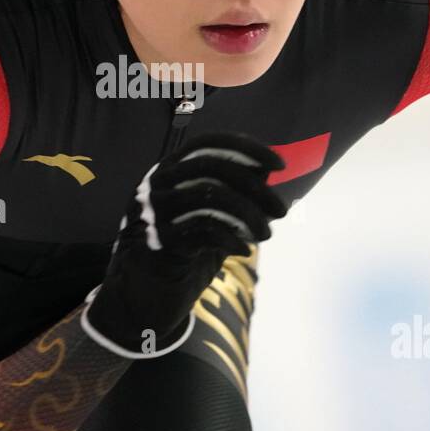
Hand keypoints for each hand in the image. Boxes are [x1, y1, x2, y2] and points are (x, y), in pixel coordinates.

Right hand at [82, 131, 286, 356]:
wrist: (148, 286)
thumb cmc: (184, 242)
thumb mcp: (208, 211)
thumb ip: (231, 189)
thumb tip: (268, 169)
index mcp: (169, 167)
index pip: (208, 143)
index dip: (246, 148)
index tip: (279, 164)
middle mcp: (157, 182)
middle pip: (211, 168)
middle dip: (255, 187)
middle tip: (281, 210)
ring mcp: (154, 210)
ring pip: (210, 197)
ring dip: (248, 215)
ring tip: (265, 234)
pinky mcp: (159, 239)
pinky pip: (203, 230)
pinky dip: (231, 238)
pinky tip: (244, 249)